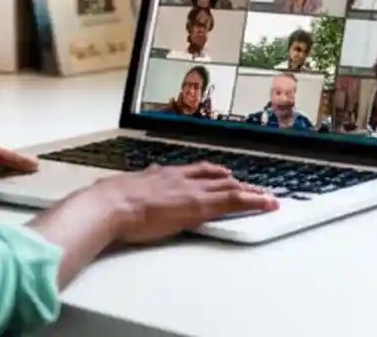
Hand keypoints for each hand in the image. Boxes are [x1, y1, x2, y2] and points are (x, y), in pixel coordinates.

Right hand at [26, 162, 279, 289]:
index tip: (221, 177)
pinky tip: (268, 204)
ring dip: (251, 191)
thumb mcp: (121, 189)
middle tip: (251, 188)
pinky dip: (254, 201)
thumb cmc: (108, 201)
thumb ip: (128, 189)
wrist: (109, 204)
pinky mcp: (199, 205)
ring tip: (267, 197)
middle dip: (235, 182)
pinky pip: (234, 200)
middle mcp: (181, 177)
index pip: (195, 171)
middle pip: (216, 176)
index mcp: (163, 174)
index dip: (212, 174)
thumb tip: (115, 190)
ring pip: (230, 186)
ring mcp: (192, 190)